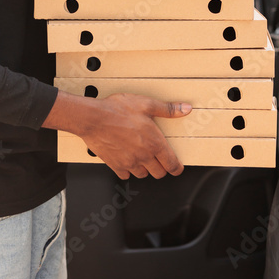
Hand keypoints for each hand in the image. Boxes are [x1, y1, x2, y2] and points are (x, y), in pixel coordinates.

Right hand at [43, 90, 191, 179]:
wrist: (93, 118)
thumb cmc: (117, 110)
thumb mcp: (146, 104)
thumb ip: (167, 109)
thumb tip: (184, 109)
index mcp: (154, 143)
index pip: (172, 164)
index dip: (177, 168)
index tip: (177, 167)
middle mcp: (143, 156)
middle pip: (159, 173)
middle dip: (161, 167)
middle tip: (159, 158)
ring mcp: (129, 162)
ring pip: (143, 174)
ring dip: (145, 168)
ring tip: (142, 156)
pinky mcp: (115, 165)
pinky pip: (126, 175)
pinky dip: (128, 170)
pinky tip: (127, 158)